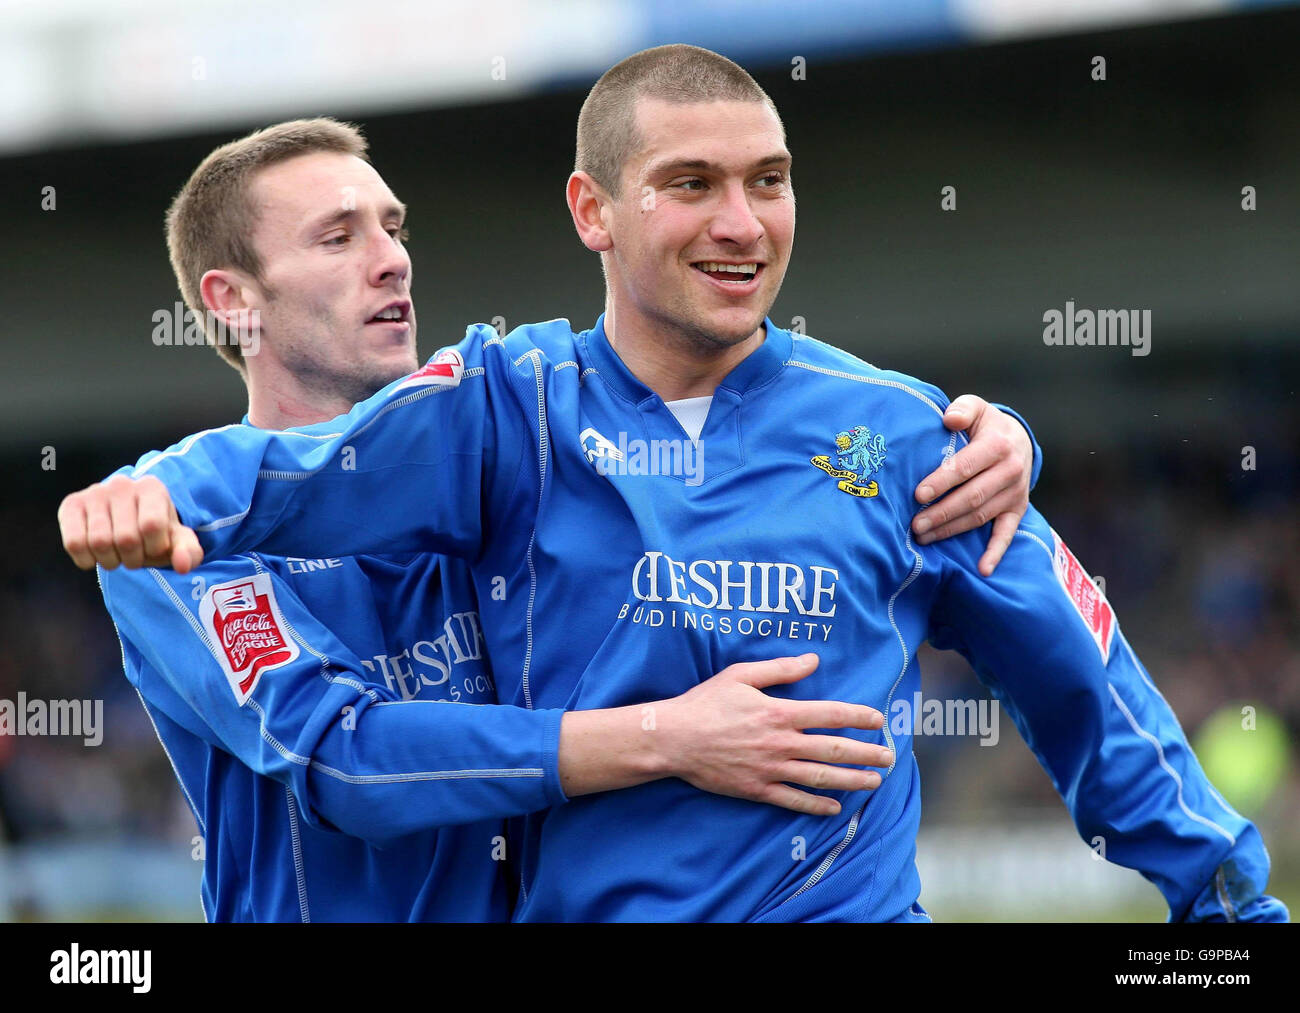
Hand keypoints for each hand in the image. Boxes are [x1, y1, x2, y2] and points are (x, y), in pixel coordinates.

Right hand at [58, 474, 204, 572]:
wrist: (127, 519)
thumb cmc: (156, 533)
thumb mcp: (177, 541)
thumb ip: (188, 553)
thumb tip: (183, 566)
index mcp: (152, 488)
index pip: (152, 525)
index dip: (155, 548)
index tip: (156, 547)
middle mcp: (121, 484)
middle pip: (126, 538)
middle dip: (134, 559)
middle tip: (135, 557)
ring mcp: (94, 493)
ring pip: (99, 543)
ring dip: (111, 562)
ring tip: (118, 556)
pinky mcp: (71, 505)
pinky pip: (74, 543)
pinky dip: (87, 560)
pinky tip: (96, 555)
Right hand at [653, 654, 891, 815]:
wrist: (673, 738)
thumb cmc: (705, 703)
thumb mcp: (741, 676)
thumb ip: (780, 669)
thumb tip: (813, 661)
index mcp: (780, 712)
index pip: (830, 714)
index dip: (858, 716)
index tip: (879, 719)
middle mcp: (781, 743)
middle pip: (833, 749)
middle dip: (866, 753)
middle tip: (889, 757)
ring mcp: (771, 769)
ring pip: (821, 777)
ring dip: (851, 780)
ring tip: (874, 782)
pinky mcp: (757, 789)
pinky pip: (793, 801)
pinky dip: (816, 806)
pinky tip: (835, 808)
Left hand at [911, 395, 1032, 575]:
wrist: (1020, 439)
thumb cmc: (985, 425)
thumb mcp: (977, 408)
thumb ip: (963, 409)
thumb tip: (950, 419)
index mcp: (998, 445)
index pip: (967, 466)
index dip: (942, 481)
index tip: (918, 494)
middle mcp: (1011, 471)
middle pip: (972, 496)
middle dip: (942, 512)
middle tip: (915, 524)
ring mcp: (1015, 494)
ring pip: (981, 516)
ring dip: (952, 529)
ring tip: (924, 537)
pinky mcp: (1017, 510)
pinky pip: (1006, 534)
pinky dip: (996, 553)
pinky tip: (982, 570)